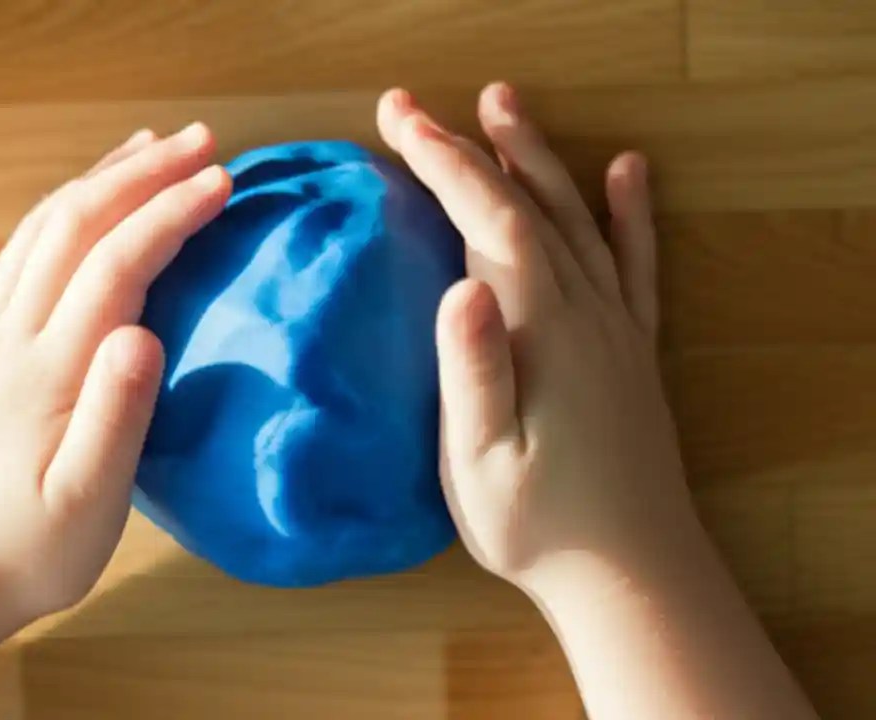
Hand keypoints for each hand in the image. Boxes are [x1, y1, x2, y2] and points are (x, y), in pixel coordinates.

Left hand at [0, 124, 230, 624]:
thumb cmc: (18, 555)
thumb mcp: (84, 507)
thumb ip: (117, 417)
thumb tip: (144, 332)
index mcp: (50, 370)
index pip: (117, 264)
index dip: (171, 214)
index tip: (222, 180)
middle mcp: (10, 336)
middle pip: (74, 224)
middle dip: (140, 172)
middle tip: (199, 138)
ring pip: (38, 230)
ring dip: (95, 180)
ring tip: (143, 149)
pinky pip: (12, 256)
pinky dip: (52, 214)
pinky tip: (69, 210)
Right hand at [377, 84, 699, 593]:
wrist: (632, 571)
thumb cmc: (537, 524)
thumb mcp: (481, 460)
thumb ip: (473, 371)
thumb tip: (458, 288)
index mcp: (541, 331)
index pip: (488, 222)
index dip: (443, 162)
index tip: (398, 120)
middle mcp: (586, 312)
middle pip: (527, 206)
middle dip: (471, 147)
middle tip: (417, 105)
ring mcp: (617, 326)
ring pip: (576, 219)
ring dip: (536, 158)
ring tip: (503, 106)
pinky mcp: (634, 348)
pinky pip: (634, 262)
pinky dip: (629, 211)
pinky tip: (626, 171)